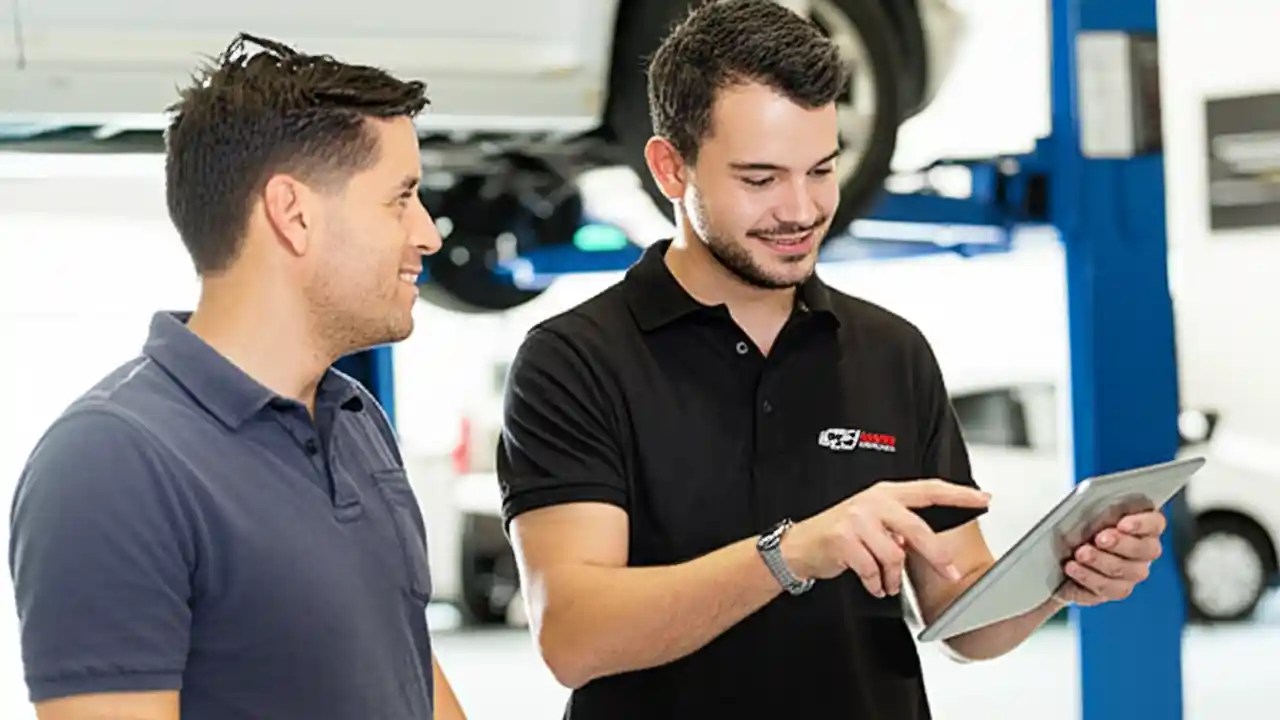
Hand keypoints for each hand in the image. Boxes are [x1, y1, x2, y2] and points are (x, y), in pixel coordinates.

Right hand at [782, 480, 990, 597]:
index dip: (958, 494)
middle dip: (936, 555)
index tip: (983, 498)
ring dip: (893, 576)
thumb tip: (932, 547)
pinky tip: (872, 583)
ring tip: (886, 581)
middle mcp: (872, 501)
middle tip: (948, 572)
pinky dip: (876, 583)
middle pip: (917, 529)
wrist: (801, 546)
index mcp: (885, 493)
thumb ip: (902, 527)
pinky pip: (873, 569)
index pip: (929, 489)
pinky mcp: (844, 539)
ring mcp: (856, 519)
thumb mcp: (874, 522)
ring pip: (894, 554)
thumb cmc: (842, 535)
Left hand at [1054, 510, 1165, 606]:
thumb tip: (1091, 504)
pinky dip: (1086, 581)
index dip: (1142, 524)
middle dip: (1120, 544)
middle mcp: (1143, 554)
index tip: (1123, 524)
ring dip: (1101, 564)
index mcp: (1144, 527)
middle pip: (1143, 551)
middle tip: (1099, 539)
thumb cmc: (1082, 525)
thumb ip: (1098, 508)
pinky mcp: (1109, 591)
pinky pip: (1103, 592)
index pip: (1154, 523)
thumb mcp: (1089, 511)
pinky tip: (1073, 570)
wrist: (1060, 552)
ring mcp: (1129, 576)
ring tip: (1080, 554)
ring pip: (1125, 574)